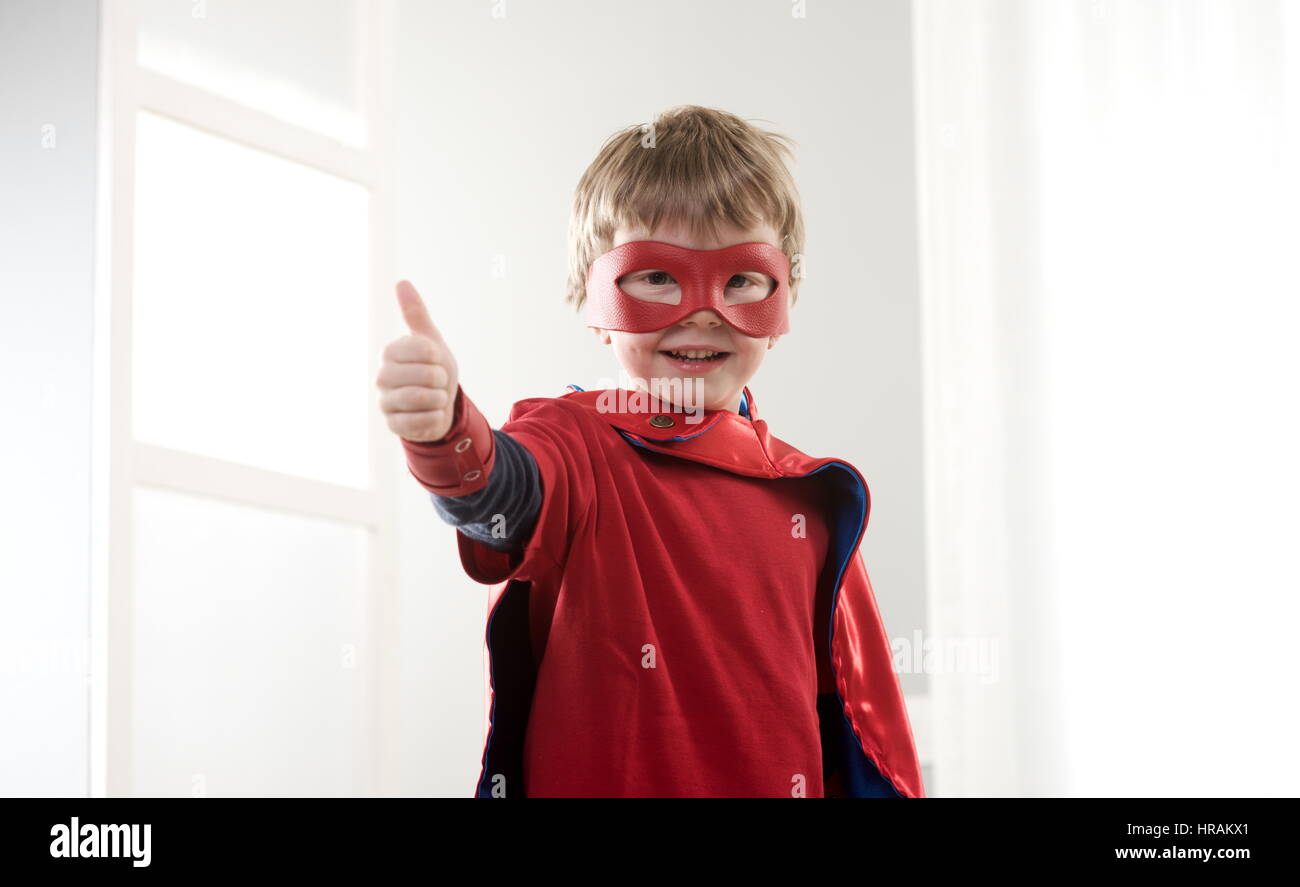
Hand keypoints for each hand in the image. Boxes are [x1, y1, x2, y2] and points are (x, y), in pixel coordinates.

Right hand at [376, 280, 460, 442]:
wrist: (438, 404)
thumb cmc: (432, 369)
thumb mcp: (430, 341)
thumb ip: (415, 314)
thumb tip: (402, 282)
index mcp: (390, 353)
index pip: (422, 349)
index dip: (436, 356)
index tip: (434, 359)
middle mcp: (382, 377)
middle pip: (424, 376)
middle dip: (440, 379)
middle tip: (437, 381)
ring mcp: (385, 402)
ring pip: (422, 399)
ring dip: (439, 398)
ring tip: (435, 396)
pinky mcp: (393, 425)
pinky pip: (422, 421)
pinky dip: (435, 417)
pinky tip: (432, 413)